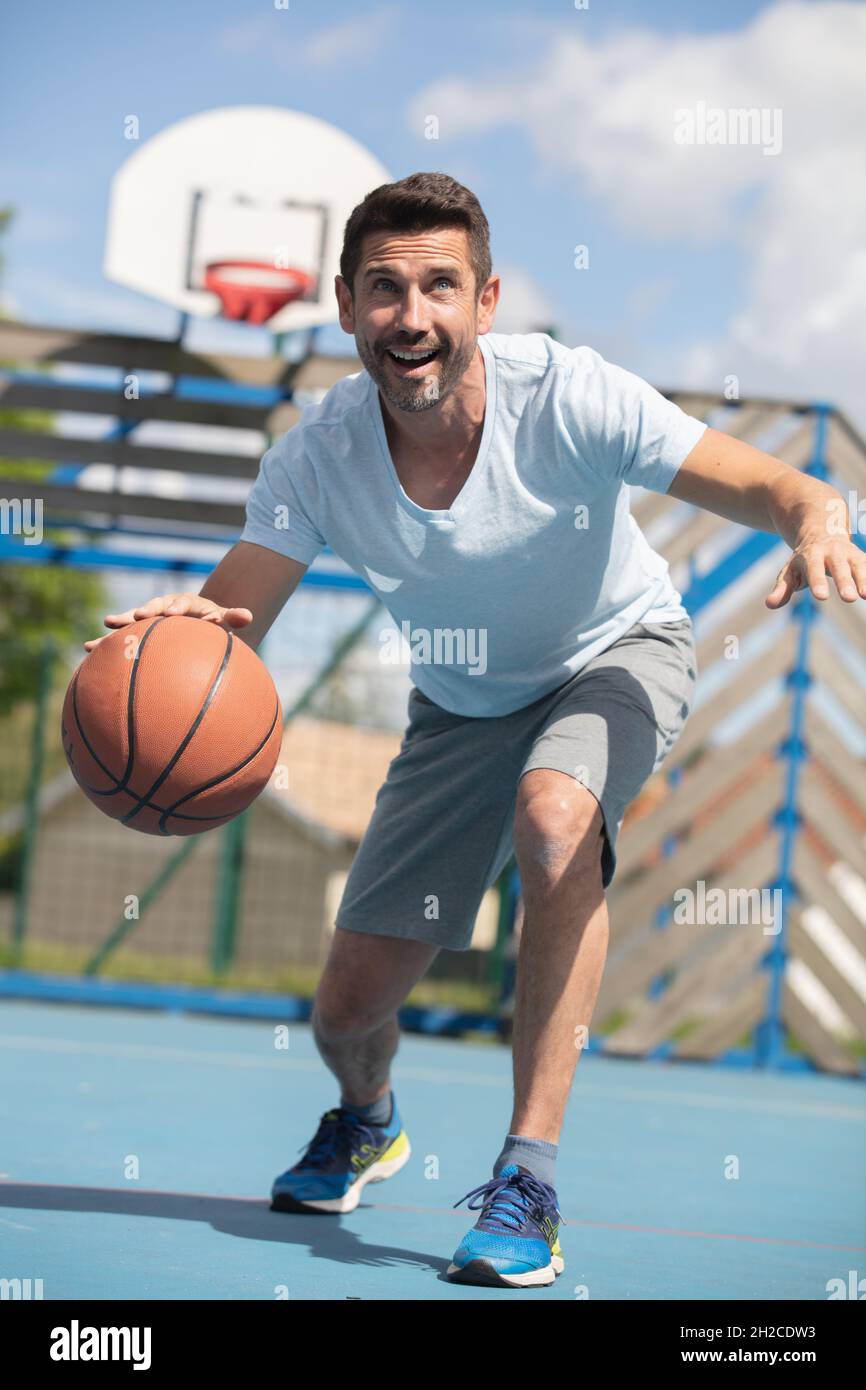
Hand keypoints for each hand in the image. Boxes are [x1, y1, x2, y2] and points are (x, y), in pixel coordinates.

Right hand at [83, 593, 253, 650]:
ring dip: (119, 625)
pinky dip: (106, 644)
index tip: (172, 613)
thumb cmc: (212, 623)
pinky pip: (122, 639)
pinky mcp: (138, 634)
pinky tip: (88, 651)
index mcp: (186, 604)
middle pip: (153, 608)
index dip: (177, 607)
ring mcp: (150, 621)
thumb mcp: (224, 620)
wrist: (196, 621)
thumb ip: (234, 617)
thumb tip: (249, 616)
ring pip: (132, 622)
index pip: (181, 603)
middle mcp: (164, 609)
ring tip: (104, 627)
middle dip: (144, 611)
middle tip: (136, 616)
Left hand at [765, 535, 865, 608]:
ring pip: (858, 565)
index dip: (818, 582)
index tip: (822, 596)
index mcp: (812, 555)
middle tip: (849, 598)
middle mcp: (832, 552)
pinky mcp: (861, 558)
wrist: (821, 532)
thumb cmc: (803, 560)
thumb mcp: (790, 572)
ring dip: (864, 579)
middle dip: (844, 582)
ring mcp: (849, 553)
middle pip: (839, 567)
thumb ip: (782, 588)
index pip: (814, 570)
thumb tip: (770, 604)